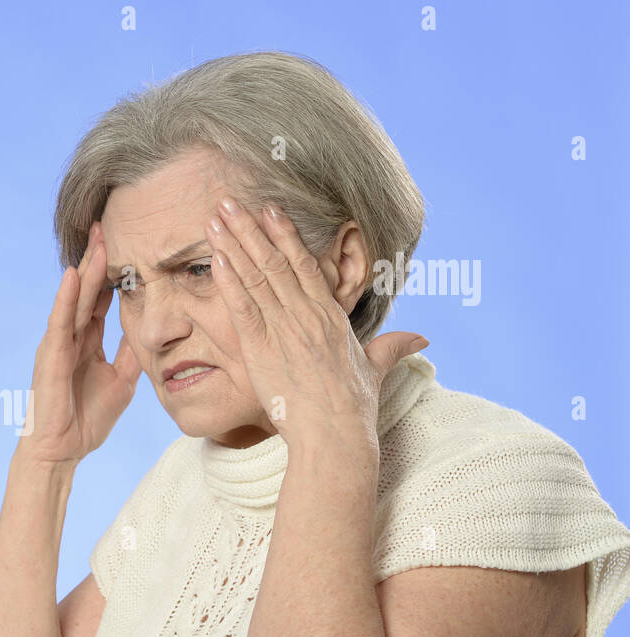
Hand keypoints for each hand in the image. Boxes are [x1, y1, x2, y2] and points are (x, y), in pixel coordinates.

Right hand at [20, 221, 143, 465]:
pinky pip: (60, 321)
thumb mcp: (122, 380)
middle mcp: (71, 337)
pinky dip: (67, 298)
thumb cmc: (86, 419)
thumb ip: (131, 354)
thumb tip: (152, 330)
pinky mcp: (49, 356)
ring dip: (86, 269)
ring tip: (97, 239)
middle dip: (98, 259)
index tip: (126, 244)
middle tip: (108, 224)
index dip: (113, 273)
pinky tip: (74, 274)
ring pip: (76, 299)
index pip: (101, 299)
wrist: (62, 450)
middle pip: (88, 290)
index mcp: (87, 342)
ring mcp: (58, 344)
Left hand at [205, 197, 427, 449]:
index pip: (305, 264)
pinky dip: (229, 281)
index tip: (268, 210)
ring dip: (233, 245)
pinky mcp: (262, 349)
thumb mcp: (375, 370)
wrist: (335, 435)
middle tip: (228, 201)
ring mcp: (284, 330)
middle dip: (249, 228)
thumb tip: (421, 338)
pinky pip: (243, 308)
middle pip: (275, 261)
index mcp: (331, 315)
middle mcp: (307, 316)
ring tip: (216, 218)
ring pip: (256, 277)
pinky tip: (216, 258)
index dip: (284, 234)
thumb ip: (393, 348)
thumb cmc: (354, 408)